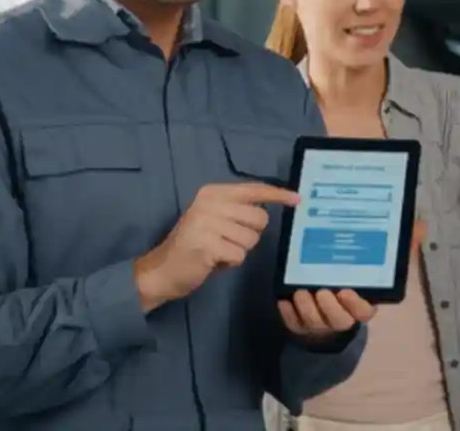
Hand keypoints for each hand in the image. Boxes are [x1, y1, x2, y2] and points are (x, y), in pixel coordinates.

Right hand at [134, 182, 298, 311]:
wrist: (162, 270)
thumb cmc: (193, 244)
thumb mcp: (213, 218)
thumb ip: (237, 210)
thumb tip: (272, 207)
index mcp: (213, 192)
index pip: (253, 190)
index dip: (277, 194)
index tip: (297, 199)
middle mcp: (210, 203)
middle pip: (259, 218)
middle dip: (250, 234)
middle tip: (227, 241)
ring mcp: (207, 223)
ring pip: (251, 239)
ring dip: (239, 250)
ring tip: (218, 251)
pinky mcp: (207, 245)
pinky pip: (239, 255)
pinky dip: (230, 262)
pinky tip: (213, 261)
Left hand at [277, 218, 429, 343]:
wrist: (333, 298)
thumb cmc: (359, 278)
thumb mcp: (382, 263)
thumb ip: (402, 248)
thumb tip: (420, 226)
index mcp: (362, 304)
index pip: (364, 312)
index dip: (355, 305)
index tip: (345, 291)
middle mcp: (342, 316)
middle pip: (338, 320)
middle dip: (328, 308)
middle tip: (320, 289)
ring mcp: (320, 322)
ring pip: (314, 322)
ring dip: (307, 308)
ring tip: (300, 290)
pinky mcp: (301, 323)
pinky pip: (293, 323)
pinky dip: (288, 313)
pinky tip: (284, 298)